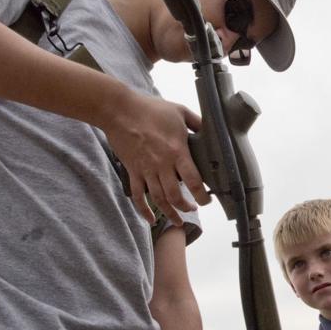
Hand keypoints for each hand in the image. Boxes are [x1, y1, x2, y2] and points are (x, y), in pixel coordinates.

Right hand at [104, 91, 209, 224]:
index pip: (193, 180)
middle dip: (186, 207)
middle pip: (175, 196)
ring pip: (159, 200)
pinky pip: (138, 196)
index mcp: (176, 151)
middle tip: (193, 209)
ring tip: (178, 220)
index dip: (202, 195)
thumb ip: (196, 122)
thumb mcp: (179, 111)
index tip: (206, 200)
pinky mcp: (133, 171)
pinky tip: (151, 219)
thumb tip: (210, 129)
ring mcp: (146, 170)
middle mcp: (162, 165)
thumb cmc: (150, 109)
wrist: (120, 110)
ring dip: (170, 212)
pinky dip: (144, 210)